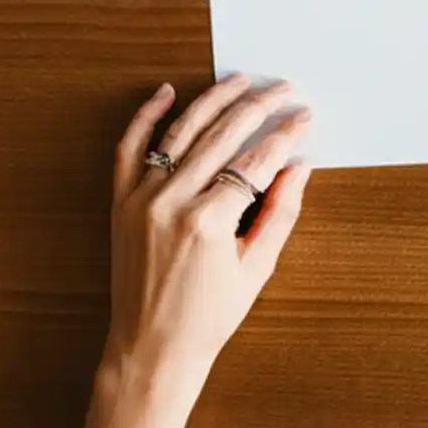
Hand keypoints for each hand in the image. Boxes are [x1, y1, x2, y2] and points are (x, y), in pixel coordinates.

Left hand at [87, 76, 313, 427]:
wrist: (151, 346)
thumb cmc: (207, 316)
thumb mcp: (257, 267)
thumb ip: (280, 212)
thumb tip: (298, 167)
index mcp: (208, 221)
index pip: (257, 161)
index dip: (286, 135)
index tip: (305, 117)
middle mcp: (171, 202)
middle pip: (222, 136)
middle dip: (259, 107)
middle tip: (283, 90)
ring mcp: (141, 198)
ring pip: (181, 131)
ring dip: (213, 100)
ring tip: (238, 80)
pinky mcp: (121, 202)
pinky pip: (130, 148)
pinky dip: (146, 117)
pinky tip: (167, 92)